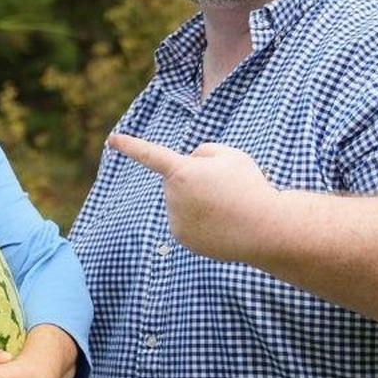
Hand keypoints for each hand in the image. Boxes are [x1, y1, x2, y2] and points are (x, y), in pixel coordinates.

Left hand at [108, 133, 287, 262]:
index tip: (112, 139)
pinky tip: (221, 223)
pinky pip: (187, 220)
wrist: (265, 229)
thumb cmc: (248, 186)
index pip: (150, 155)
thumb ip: (203, 152)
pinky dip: (201, 219)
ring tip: (227, 207)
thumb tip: (188, 164)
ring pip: (183, 201)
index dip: (131, 145)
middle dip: (197, 179)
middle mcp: (172, 196)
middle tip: (225, 189)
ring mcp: (175, 219)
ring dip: (200, 200)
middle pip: (179, 179)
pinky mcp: (182, 238)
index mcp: (181, 171)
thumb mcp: (231, 155)